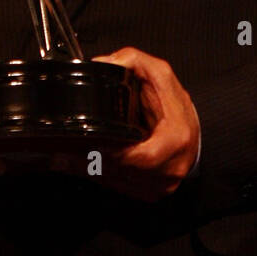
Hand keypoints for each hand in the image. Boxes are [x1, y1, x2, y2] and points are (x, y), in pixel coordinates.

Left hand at [53, 47, 200, 202]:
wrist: (194, 135)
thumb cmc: (178, 109)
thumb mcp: (161, 76)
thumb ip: (134, 62)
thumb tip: (102, 63)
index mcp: (175, 140)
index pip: (139, 157)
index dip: (110, 152)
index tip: (88, 142)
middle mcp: (170, 168)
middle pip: (121, 171)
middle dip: (90, 161)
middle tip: (62, 152)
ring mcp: (160, 185)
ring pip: (116, 183)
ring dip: (88, 171)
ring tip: (63, 159)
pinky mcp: (149, 193)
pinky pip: (118, 188)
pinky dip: (99, 176)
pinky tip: (82, 165)